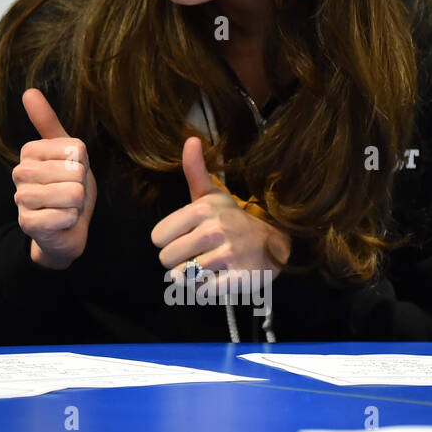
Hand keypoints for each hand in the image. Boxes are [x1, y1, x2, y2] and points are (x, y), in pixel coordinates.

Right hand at [13, 88, 97, 268]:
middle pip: (75, 172)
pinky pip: (65, 216)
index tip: (72, 173)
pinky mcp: (27, 223)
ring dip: (78, 204)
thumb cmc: (68, 186)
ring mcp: (21, 199)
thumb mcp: (67, 152)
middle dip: (81, 185)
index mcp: (30, 152)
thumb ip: (48, 123)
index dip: (83, 164)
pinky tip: (63, 221)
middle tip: (70, 193)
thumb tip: (28, 91)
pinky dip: (72, 220)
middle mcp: (20, 172)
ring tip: (67, 207)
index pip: (75, 150)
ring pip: (71, 193)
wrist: (66, 229)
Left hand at [151, 136, 290, 282]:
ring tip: (206, 266)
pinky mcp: (240, 278)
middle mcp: (214, 231)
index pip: (158, 237)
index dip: (167, 241)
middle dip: (177, 261)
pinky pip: (204, 291)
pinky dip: (206, 289)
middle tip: (195, 255)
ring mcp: (228, 255)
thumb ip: (195, 170)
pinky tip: (217, 277)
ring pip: (184, 276)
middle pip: (166, 259)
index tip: (184, 237)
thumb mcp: (212, 194)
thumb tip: (190, 139)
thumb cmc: (232, 218)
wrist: (273, 241)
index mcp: (201, 210)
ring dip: (191, 276)